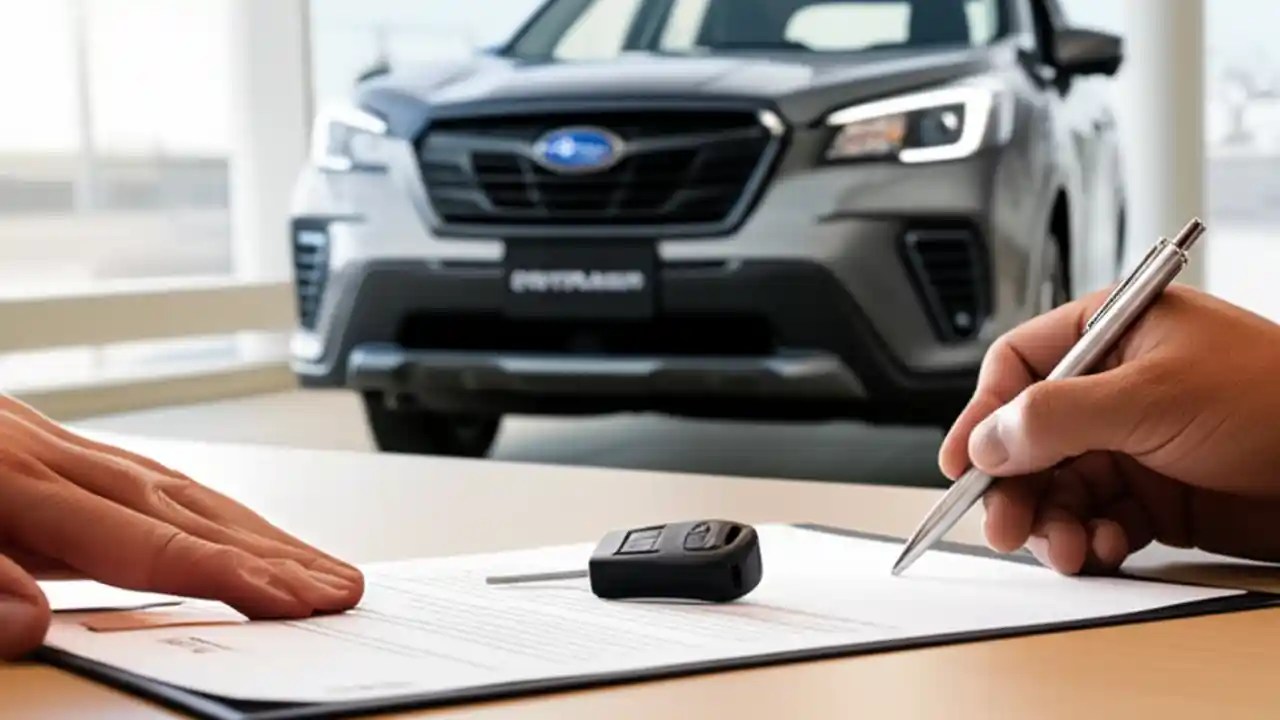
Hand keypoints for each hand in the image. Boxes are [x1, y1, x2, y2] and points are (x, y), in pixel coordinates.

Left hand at [0, 398, 362, 659]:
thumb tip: (27, 627)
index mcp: (8, 477)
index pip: (142, 538)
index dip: (223, 573)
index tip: (290, 601)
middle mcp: (44, 455)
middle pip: (182, 509)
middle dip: (271, 555)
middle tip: (339, 589)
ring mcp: (46, 446)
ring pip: (176, 488)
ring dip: (253, 532)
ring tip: (314, 567)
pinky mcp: (42, 451)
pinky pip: (149, 479)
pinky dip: (206, 511)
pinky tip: (235, 532)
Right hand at [940, 285, 1279, 574]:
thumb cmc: (1277, 399)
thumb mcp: (1152, 396)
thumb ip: (1058, 417)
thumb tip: (987, 440)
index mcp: (1111, 334)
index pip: (1019, 368)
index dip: (983, 415)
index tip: (961, 463)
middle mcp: (1114, 387)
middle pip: (1028, 438)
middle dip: (1013, 485)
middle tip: (1006, 526)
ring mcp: (1134, 443)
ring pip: (1057, 485)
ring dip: (1050, 521)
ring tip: (1064, 549)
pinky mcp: (1156, 495)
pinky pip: (1095, 519)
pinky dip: (1090, 539)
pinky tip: (1104, 548)